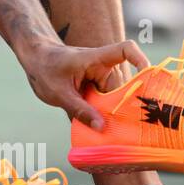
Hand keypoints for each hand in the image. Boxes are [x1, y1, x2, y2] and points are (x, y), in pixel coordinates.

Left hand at [18, 40, 148, 130]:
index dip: (140, 59)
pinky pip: (103, 104)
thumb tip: (101, 128)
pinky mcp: (95, 89)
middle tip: (120, 131)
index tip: (148, 74)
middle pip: (122, 89)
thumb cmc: (45, 68)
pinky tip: (95, 131)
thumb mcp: (59, 93)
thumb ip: (79, 110)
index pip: (125, 50)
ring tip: (105, 133)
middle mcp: (103, 68)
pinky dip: (99, 115)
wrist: (35, 59)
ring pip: (112, 100)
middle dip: (121, 109)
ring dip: (107, 115)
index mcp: (96, 59)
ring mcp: (99, 79)